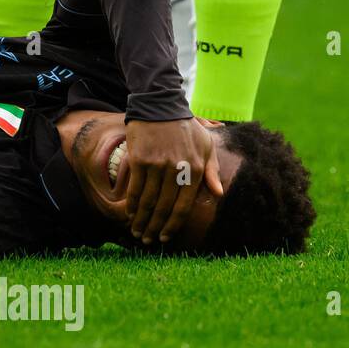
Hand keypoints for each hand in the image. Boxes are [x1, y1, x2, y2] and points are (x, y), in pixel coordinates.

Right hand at [119, 118, 223, 244]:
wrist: (160, 107)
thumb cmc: (186, 128)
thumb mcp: (206, 147)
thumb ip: (212, 171)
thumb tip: (219, 194)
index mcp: (194, 169)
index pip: (183, 206)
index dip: (173, 225)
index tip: (165, 237)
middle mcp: (176, 170)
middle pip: (164, 207)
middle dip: (155, 227)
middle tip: (148, 240)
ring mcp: (157, 165)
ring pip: (148, 200)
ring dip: (141, 219)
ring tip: (137, 231)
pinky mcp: (140, 159)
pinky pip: (135, 187)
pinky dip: (132, 203)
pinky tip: (129, 213)